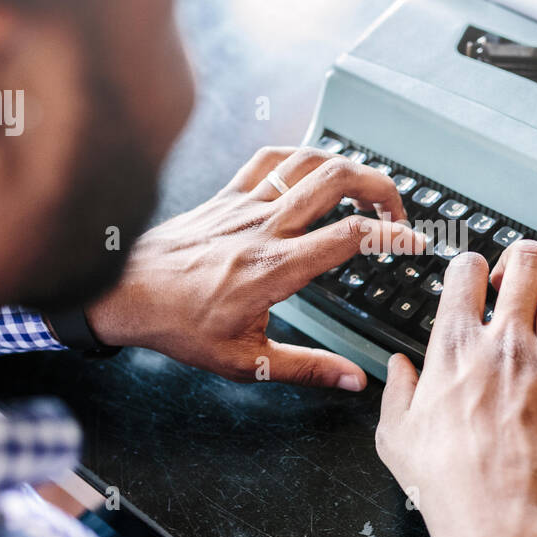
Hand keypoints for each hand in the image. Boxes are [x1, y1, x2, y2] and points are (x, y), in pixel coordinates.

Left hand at [85, 146, 423, 389]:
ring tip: (365, 189)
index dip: (392, 234)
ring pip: (308, 161)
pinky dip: (301, 155)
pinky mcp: (227, 195)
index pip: (348, 237)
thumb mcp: (245, 361)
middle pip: (337, 180)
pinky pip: (270, 158)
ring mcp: (245, 205)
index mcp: (275, 269)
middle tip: (396, 212)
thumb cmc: (178, 326)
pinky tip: (313, 168)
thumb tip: (353, 381)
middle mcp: (264, 228)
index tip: (415, 242)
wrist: (121, 294)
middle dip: (381, 187)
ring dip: (348, 166)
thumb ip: (306, 368)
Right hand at [375, 240, 536, 536]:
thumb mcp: (397, 436)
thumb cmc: (447, 483)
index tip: (476, 281)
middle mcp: (507, 342)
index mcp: (456, 346)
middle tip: (521, 281)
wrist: (497, 519)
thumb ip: (397, 392)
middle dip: (523, 260)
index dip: (472, 267)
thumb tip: (398, 368)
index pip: (467, 269)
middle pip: (526, 260)